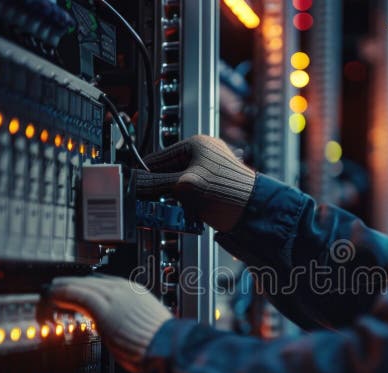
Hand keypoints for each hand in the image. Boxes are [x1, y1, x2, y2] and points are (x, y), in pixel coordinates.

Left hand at [44, 275, 172, 372]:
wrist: (166, 347)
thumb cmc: (160, 344)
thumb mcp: (148, 325)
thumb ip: (133, 321)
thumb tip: (127, 329)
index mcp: (137, 293)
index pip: (107, 284)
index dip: (90, 286)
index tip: (80, 289)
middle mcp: (125, 290)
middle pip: (93, 282)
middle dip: (75, 283)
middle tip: (60, 286)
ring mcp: (114, 298)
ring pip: (83, 286)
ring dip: (65, 287)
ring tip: (51, 290)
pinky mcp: (103, 309)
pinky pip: (78, 295)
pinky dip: (64, 294)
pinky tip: (53, 296)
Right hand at [136, 135, 256, 231]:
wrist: (255, 213)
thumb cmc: (228, 193)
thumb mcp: (183, 187)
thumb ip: (154, 183)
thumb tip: (133, 182)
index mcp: (196, 144)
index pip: (157, 157)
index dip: (144, 174)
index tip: (133, 187)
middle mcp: (204, 154)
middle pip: (167, 171)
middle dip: (159, 188)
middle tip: (148, 202)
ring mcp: (210, 170)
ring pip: (178, 184)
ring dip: (171, 198)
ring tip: (169, 208)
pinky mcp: (215, 187)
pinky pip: (190, 193)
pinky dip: (183, 203)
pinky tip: (183, 211)